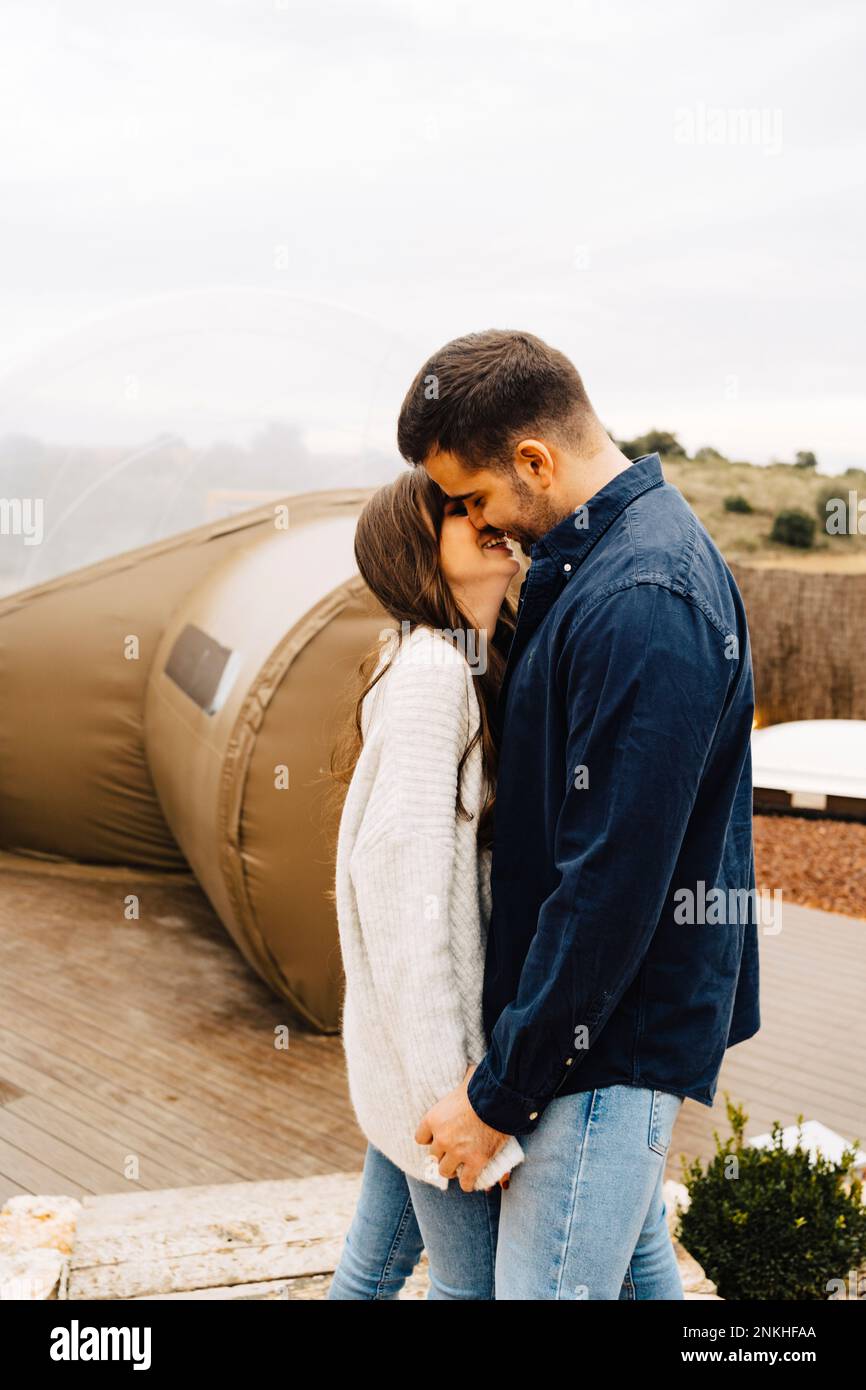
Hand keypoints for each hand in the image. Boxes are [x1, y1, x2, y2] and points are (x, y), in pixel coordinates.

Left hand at [416, 1062, 511, 1192]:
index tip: (437, 1137)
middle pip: (433, 1156)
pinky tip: (470, 1179)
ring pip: (446, 1171)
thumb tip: (467, 1071)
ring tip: (460, 1165)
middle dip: (442, 1154)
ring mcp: (458, 1152)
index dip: (429, 1138)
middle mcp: (442, 1138)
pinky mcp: (476, 1161)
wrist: (500, 1098)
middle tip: (453, 1151)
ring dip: (452, 1169)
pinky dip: (468, 1182)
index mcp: (434, 1118)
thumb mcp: (462, 1081)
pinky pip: (466, 1181)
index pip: (420, 1138)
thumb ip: (457, 1085)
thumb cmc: (481, 1084)